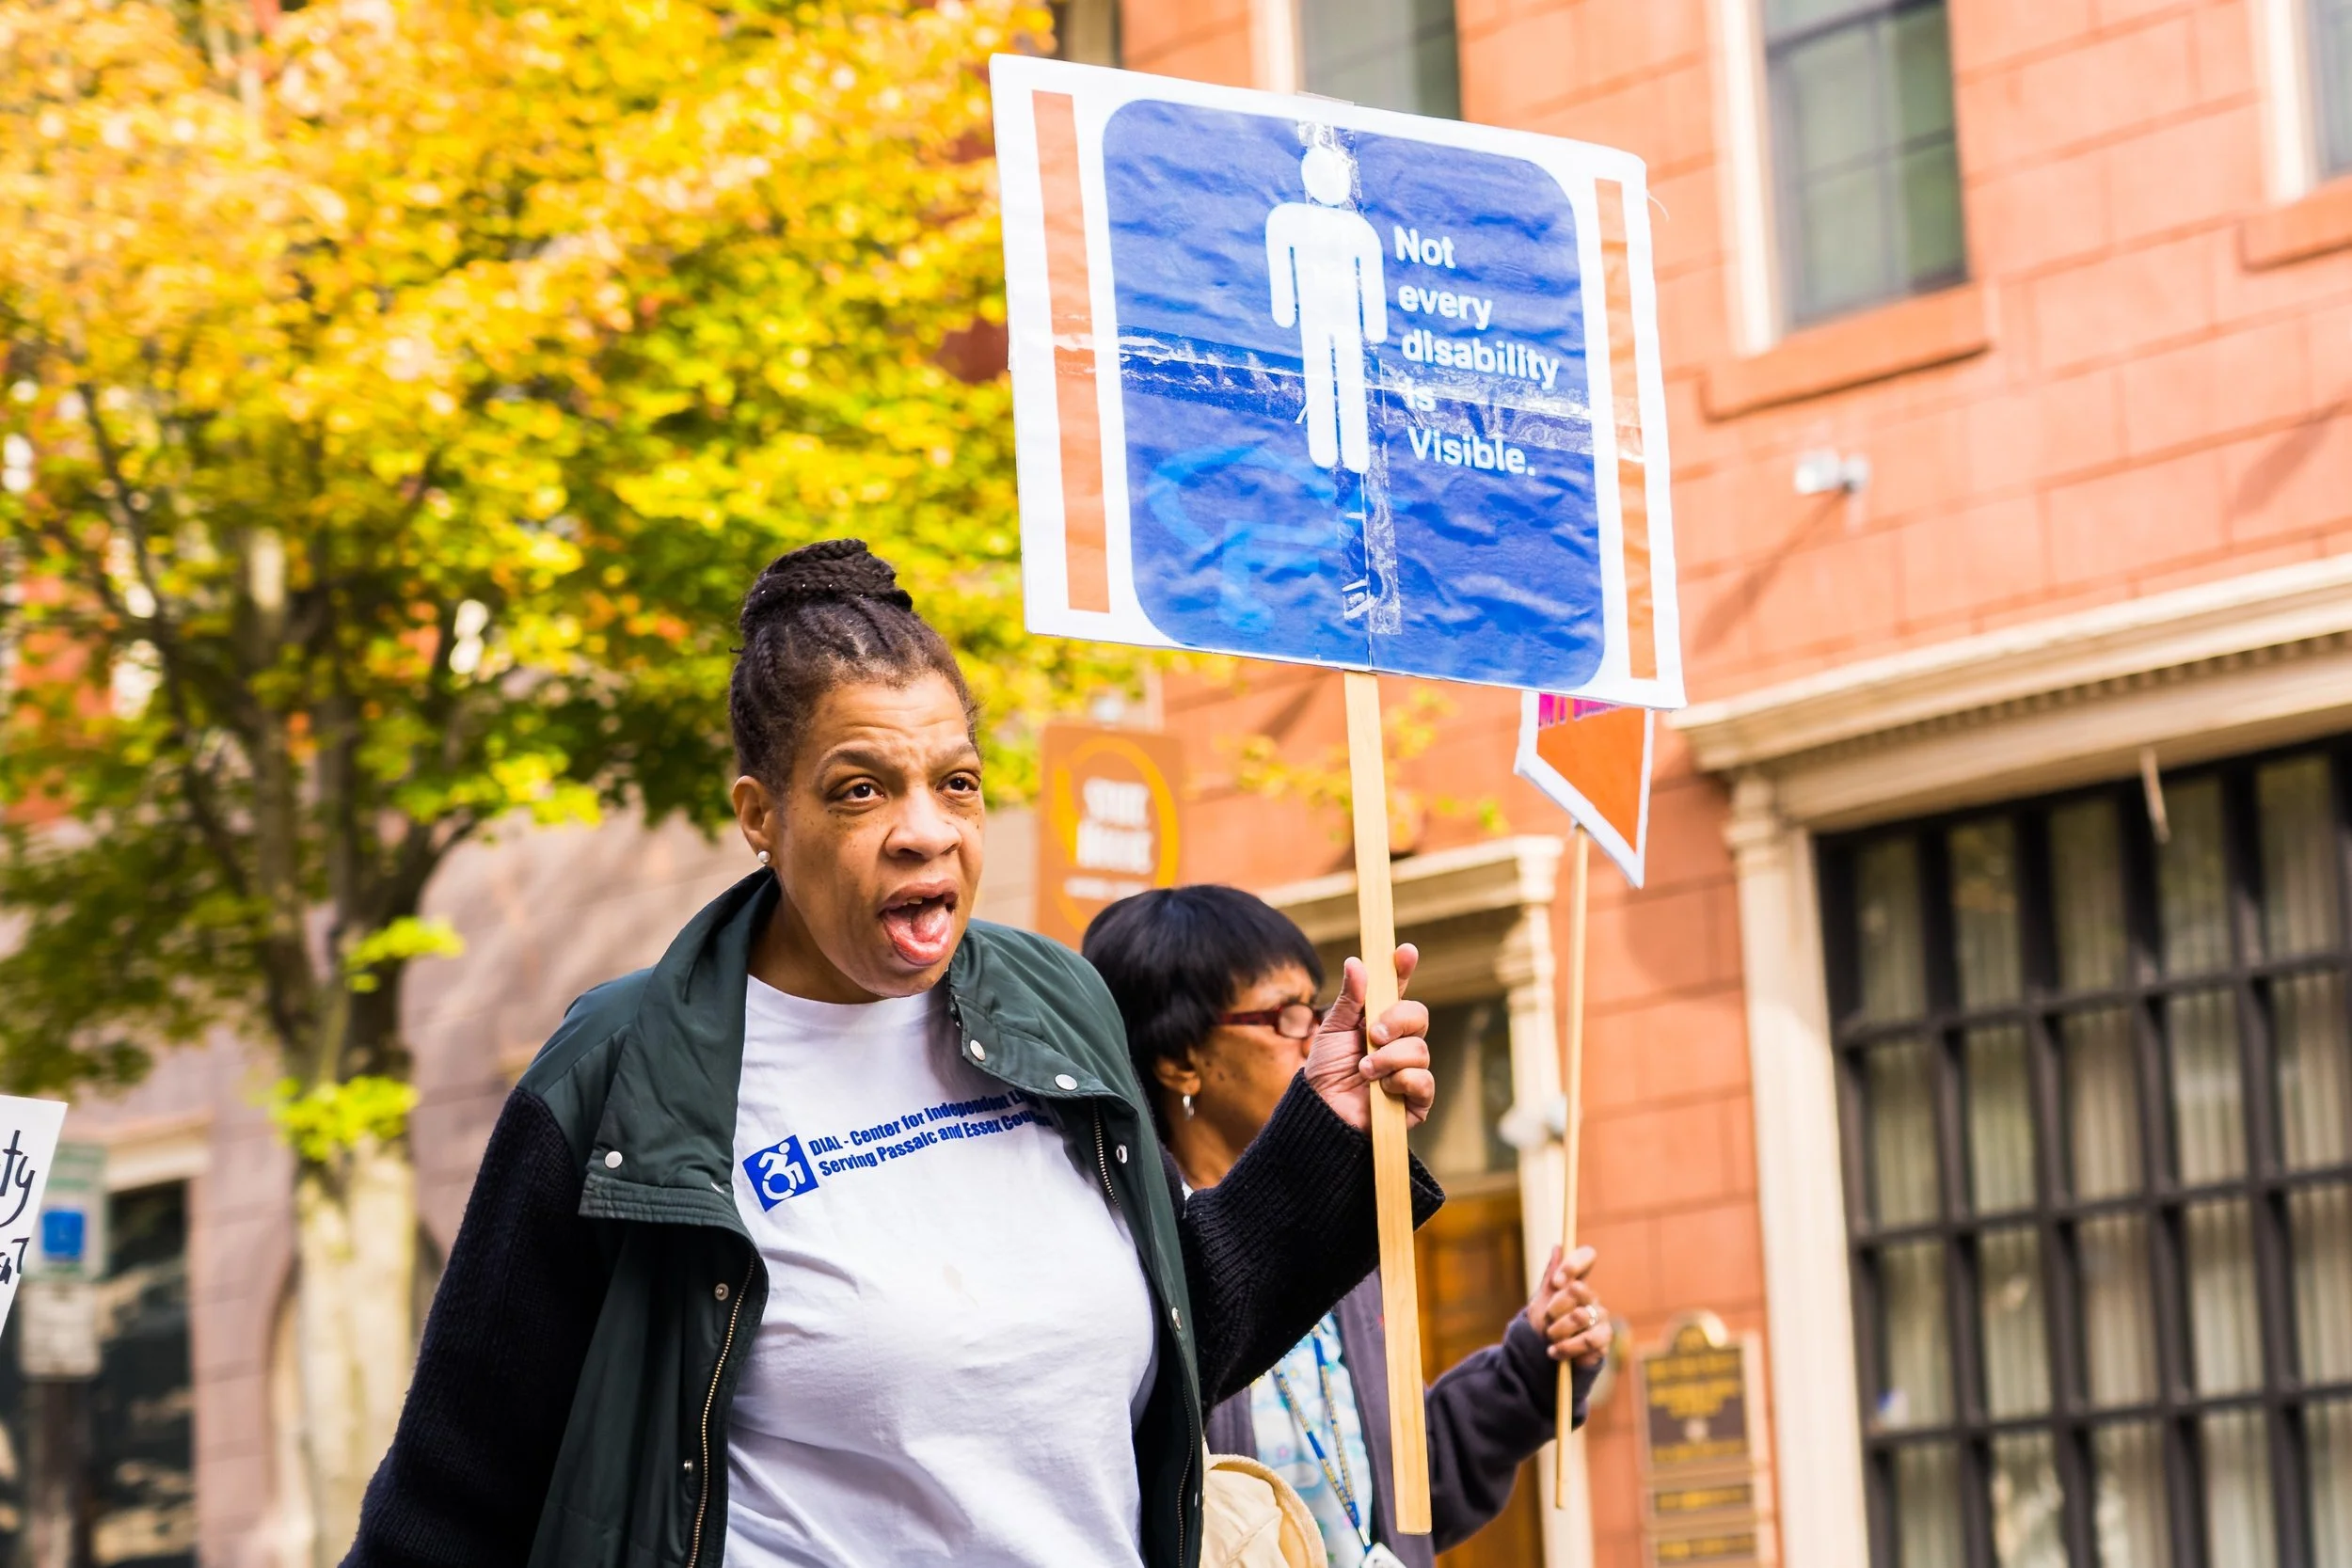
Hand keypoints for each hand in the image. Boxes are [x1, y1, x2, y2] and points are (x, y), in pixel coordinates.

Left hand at [1301, 945, 1432, 1131]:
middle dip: (1396, 1021)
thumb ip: (1350, 999)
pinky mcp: (1417, 1098)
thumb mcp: (1333, 1029)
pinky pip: (1423, 1080)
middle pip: (1418, 1015)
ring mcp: (1410, 1069)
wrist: (1323, 1112)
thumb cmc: (1326, 1070)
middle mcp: (1399, 1042)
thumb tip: (1357, 962)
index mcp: (1379, 1020)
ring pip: (1419, 1049)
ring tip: (1364, 1071)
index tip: (1405, 952)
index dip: (1404, 969)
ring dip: (1388, 1059)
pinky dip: (1401, 1081)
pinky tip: (1383, 1089)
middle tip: (1373, 1034)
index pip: (1398, 989)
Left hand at [1526, 1245, 1607, 1367]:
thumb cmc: (1545, 1323)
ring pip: (1581, 1316)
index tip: (1557, 1282)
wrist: (1548, 1354)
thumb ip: (1550, 1276)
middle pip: (1579, 1289)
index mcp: (1577, 1279)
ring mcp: (1600, 1316)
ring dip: (1559, 1329)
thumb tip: (1557, 1246)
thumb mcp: (1542, 1300)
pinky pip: (1588, 1340)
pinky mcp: (1603, 1338)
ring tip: (1549, 1336)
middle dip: (1556, 1305)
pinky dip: (1567, 1347)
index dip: (1573, 1265)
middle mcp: (1591, 1295)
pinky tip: (1554, 1351)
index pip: (1587, 1255)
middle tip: (1547, 1317)